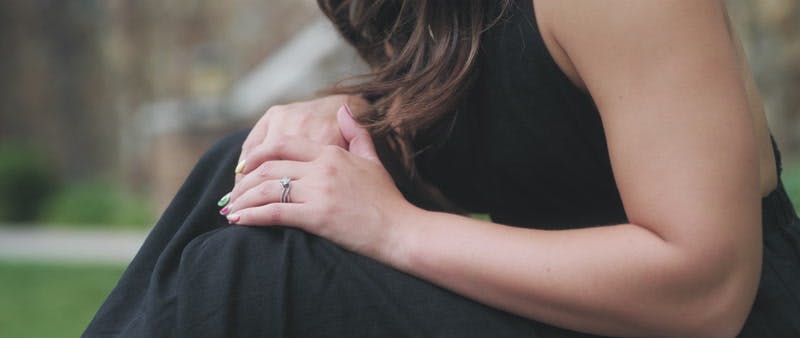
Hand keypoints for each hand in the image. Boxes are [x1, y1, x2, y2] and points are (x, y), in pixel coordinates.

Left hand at [223, 105, 414, 255]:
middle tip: (232, 194)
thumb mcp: (372, 160)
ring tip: (231, 210)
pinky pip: (274, 212)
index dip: (257, 155)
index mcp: (331, 153)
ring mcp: (318, 191)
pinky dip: (251, 216)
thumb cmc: (387, 199)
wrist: (400, 229)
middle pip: (268, 167)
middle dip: (244, 181)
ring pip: (266, 188)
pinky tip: (239, 221)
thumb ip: (356, 134)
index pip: (282, 144)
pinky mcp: (317, 216)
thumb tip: (344, 111)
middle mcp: (321, 168)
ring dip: (243, 200)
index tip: (244, 167)